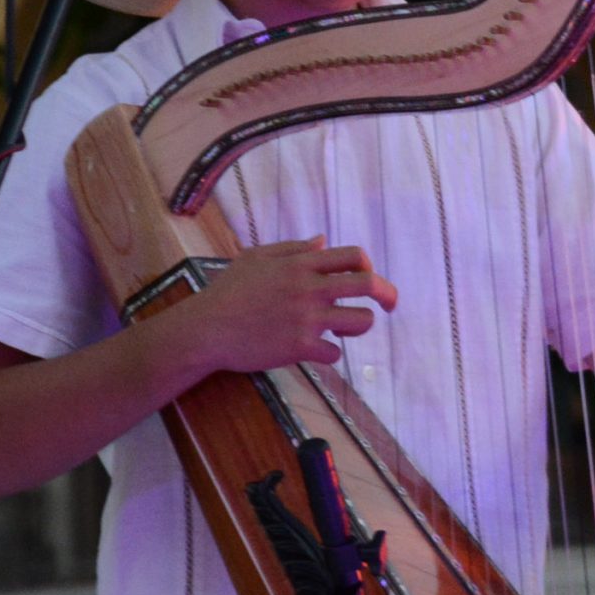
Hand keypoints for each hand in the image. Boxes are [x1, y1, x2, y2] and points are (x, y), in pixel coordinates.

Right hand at [183, 236, 397, 372]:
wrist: (205, 329)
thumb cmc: (227, 292)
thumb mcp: (255, 259)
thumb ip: (292, 249)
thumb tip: (322, 240)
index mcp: (299, 265)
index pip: (353, 256)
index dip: (368, 265)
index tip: (368, 277)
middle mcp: (308, 289)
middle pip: (368, 285)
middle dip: (387, 294)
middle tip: (390, 305)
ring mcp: (306, 319)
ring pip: (361, 321)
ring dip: (358, 326)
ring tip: (343, 329)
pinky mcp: (300, 347)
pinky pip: (335, 353)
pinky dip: (331, 354)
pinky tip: (318, 352)